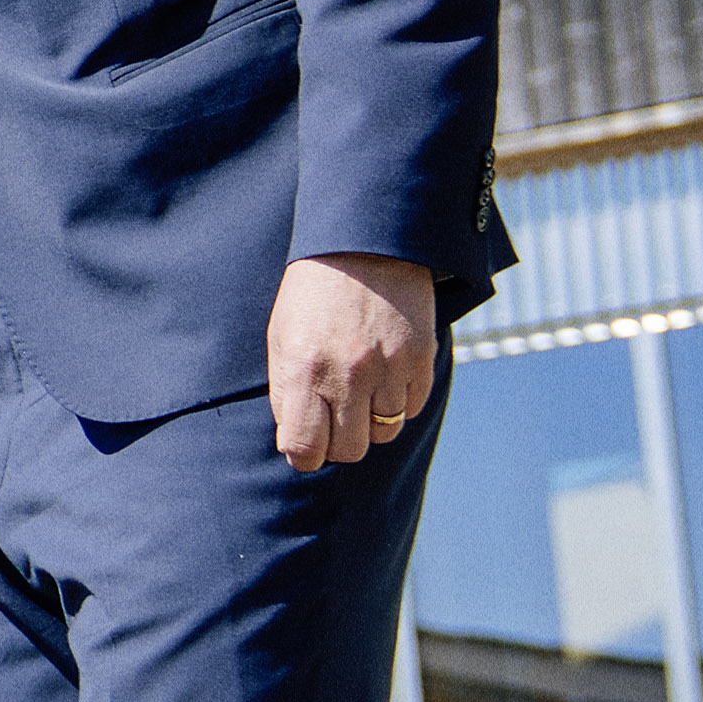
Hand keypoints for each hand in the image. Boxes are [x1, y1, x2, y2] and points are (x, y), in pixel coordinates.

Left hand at [268, 254, 438, 470]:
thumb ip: (285, 394)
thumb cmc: (312, 297)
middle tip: (334, 416)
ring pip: (384, 433)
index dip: (304, 454)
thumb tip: (295, 445)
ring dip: (371, 421)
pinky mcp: (420, 358)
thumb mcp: (282, 340)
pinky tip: (385, 375)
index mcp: (305, 370)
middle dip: (339, 441)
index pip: (305, 447)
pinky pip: (412, 408)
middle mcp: (349, 374)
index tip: (306, 443)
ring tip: (360, 389)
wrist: (364, 247)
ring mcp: (389, 368)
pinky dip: (398, 402)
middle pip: (350, 449)